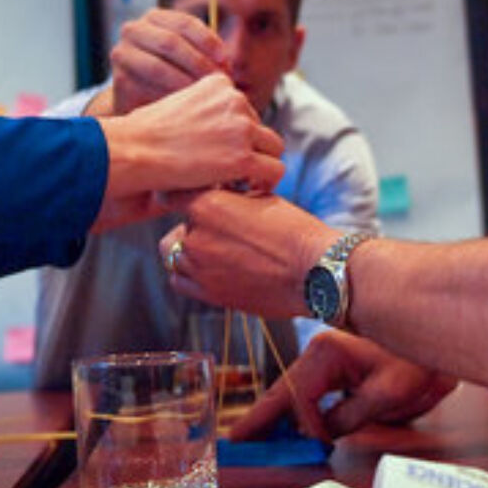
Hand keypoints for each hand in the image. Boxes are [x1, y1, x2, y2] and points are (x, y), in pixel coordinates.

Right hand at [93, 75, 284, 231]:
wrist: (135, 151)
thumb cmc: (144, 134)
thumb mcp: (176, 104)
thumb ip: (201, 109)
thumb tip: (212, 130)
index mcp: (219, 83)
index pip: (244, 109)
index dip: (236, 133)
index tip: (222, 150)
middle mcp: (235, 100)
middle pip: (261, 129)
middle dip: (250, 150)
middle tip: (232, 171)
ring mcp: (242, 128)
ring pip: (274, 149)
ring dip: (261, 166)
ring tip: (242, 182)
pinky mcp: (243, 158)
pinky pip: (274, 171)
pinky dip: (265, 183)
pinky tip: (248, 191)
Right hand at [110, 8, 225, 113]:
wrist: (140, 100)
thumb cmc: (173, 75)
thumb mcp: (190, 58)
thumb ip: (206, 55)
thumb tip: (226, 66)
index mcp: (155, 17)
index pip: (185, 23)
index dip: (208, 41)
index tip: (226, 61)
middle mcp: (134, 29)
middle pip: (171, 43)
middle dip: (198, 64)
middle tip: (218, 83)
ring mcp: (122, 53)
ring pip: (158, 67)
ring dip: (185, 83)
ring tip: (205, 96)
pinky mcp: (119, 79)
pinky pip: (148, 88)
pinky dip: (170, 97)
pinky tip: (186, 107)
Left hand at [159, 190, 334, 317]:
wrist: (315, 270)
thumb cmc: (294, 231)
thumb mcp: (259, 197)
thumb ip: (229, 196)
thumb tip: (215, 193)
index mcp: (207, 206)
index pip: (173, 196)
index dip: (180, 197)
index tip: (187, 200)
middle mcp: (197, 237)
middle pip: (172, 230)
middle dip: (187, 229)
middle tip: (211, 230)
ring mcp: (200, 268)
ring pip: (174, 257)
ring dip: (188, 252)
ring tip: (215, 251)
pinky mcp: (210, 294)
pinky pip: (181, 282)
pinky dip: (189, 275)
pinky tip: (211, 269)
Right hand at [230, 330, 457, 442]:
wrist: (429, 337)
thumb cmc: (413, 360)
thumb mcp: (385, 394)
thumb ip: (348, 416)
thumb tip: (322, 434)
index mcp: (328, 351)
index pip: (300, 395)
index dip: (306, 425)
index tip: (317, 446)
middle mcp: (318, 351)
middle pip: (282, 389)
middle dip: (261, 416)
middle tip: (237, 438)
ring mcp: (323, 356)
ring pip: (289, 389)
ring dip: (272, 414)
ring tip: (250, 435)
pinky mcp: (331, 365)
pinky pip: (303, 389)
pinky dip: (290, 408)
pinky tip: (281, 424)